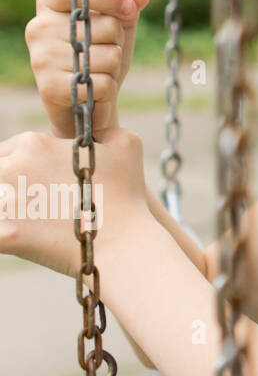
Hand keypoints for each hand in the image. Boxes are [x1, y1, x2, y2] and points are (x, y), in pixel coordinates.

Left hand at [0, 128, 150, 277]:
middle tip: (33, 203)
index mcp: (35, 144)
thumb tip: (97, 137)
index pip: (8, 150)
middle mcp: (13, 168)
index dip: (21, 165)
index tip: (37, 182)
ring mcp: (3, 202)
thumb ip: (103, 132)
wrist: (123, 243)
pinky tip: (17, 238)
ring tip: (28, 220)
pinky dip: (4, 234)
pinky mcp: (3, 235)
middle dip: (8, 186)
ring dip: (5, 208)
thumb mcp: (126, 144)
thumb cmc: (126, 194)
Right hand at [26, 0, 149, 138]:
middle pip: (107, 25)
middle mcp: (39, 26)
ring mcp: (41, 56)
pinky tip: (91, 90)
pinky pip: (103, 83)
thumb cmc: (101, 52)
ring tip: (95, 71)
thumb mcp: (118, 22)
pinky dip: (107, 88)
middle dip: (116, 41)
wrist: (87, 98)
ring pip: (110, 56)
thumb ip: (129, 2)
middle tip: (100, 51)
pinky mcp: (49, 86)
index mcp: (50, 3)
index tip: (129, 9)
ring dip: (113, 67)